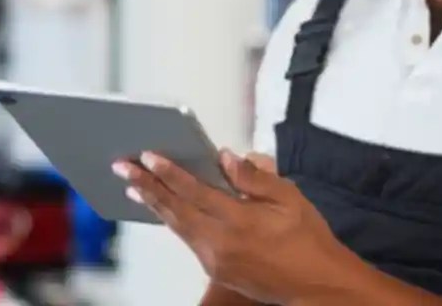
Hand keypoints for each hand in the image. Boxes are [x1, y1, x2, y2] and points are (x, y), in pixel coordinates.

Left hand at [114, 150, 360, 304]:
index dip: (169, 172)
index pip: (195, 191)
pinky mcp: (216, 269)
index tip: (148, 156)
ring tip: (134, 186)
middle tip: (122, 168)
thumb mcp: (289, 198)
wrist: (319, 284)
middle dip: (147, 186)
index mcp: (240, 221)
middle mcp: (221, 243)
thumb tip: (225, 157)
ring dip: (155, 204)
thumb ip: (254, 177)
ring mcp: (216, 260)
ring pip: (178, 226)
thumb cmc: (307, 237)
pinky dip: (173, 221)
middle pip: (176, 209)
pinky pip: (188, 239)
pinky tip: (164, 208)